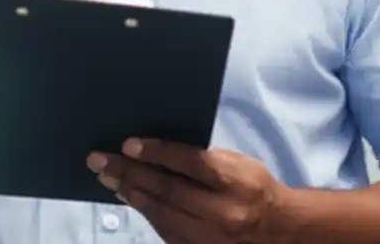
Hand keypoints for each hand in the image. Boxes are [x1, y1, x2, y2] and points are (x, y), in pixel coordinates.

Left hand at [87, 139, 296, 243]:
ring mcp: (211, 237)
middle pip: (169, 190)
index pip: (191, 163)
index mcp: (236, 182)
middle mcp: (224, 212)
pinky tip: (129, 196)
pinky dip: (145, 211)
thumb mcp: (236, 164)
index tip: (128, 144)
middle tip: (101, 160)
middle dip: (130, 173)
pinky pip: (165, 230)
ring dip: (130, 193)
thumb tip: (155, 151)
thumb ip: (202, 159)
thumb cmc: (252, 186)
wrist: (278, 229)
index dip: (157, 152)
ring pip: (161, 214)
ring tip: (108, 177)